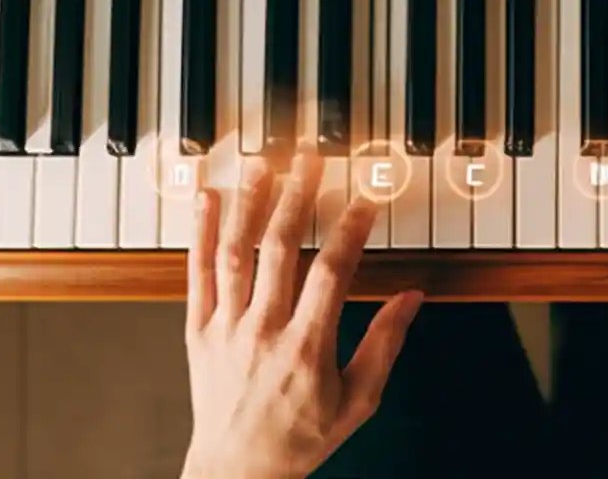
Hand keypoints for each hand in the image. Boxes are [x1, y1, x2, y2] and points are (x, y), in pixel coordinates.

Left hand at [181, 147, 423, 478]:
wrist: (236, 471)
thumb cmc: (299, 438)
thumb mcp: (358, 400)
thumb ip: (384, 344)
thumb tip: (411, 298)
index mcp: (306, 347)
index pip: (331, 273)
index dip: (350, 231)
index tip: (364, 199)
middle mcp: (262, 330)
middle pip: (280, 250)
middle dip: (298, 198)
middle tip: (311, 160)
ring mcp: (226, 328)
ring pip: (235, 253)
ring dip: (250, 203)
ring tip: (263, 163)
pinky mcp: (198, 330)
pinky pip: (197, 274)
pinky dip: (200, 233)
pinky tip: (208, 197)